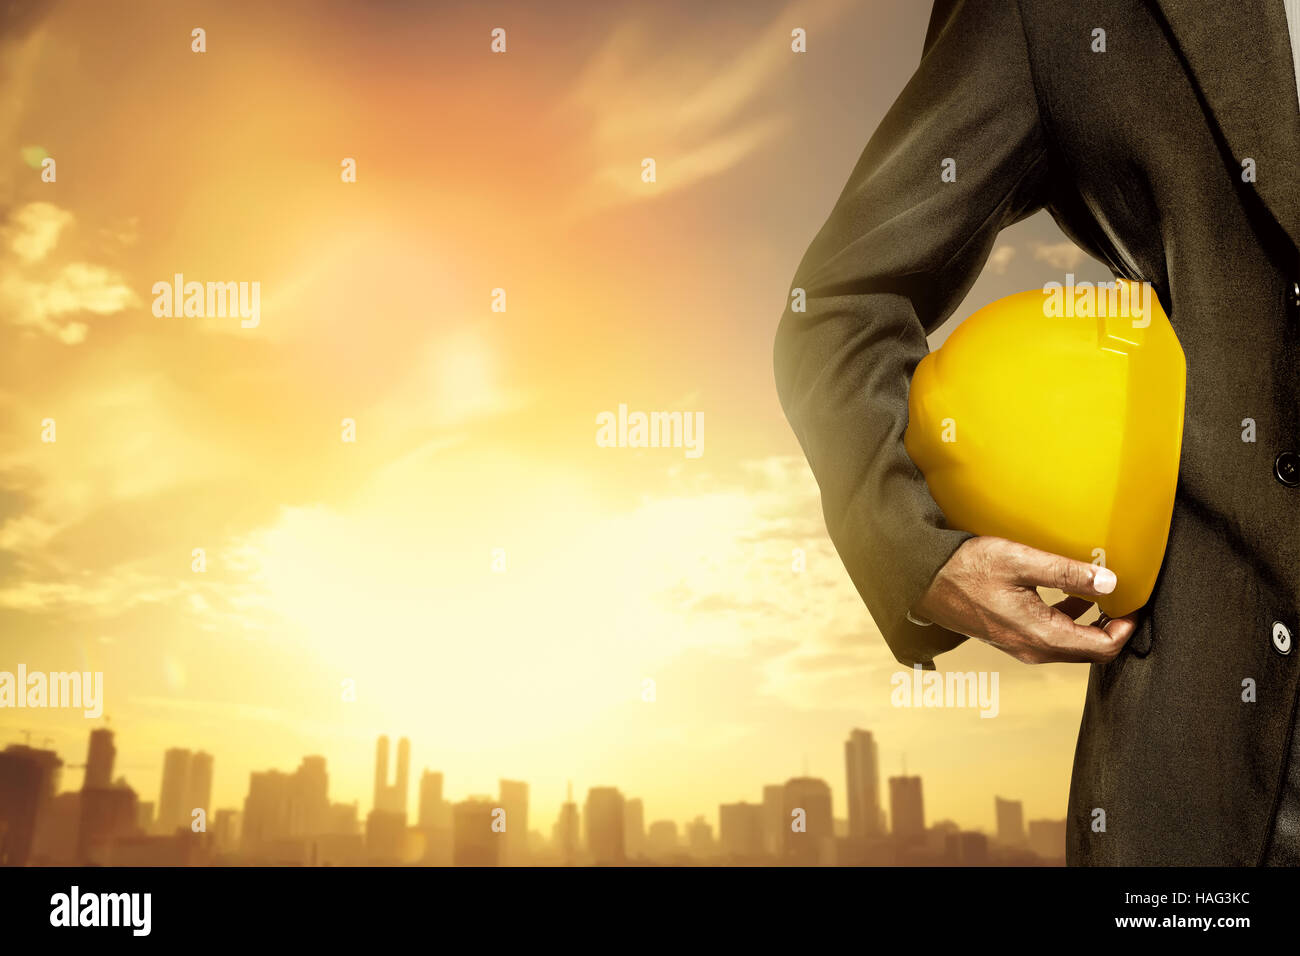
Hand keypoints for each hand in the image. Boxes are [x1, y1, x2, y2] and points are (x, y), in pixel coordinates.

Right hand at [912, 536, 1138, 663]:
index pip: (1103, 648)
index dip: (1125, 628)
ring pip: (1072, 645)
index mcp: (1042, 636)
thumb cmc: (966, 569)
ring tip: (1105, 595)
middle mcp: (1034, 650)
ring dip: (1092, 624)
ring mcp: (1021, 647)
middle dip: (1113, 628)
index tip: (1134, 603)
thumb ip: (1067, 573)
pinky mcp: (1012, 638)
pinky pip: (1053, 638)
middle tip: (1126, 599)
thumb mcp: (1020, 562)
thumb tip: (1109, 582)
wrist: (924, 581)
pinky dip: (1071, 620)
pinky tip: (1071, 595)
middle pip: (1090, 652)